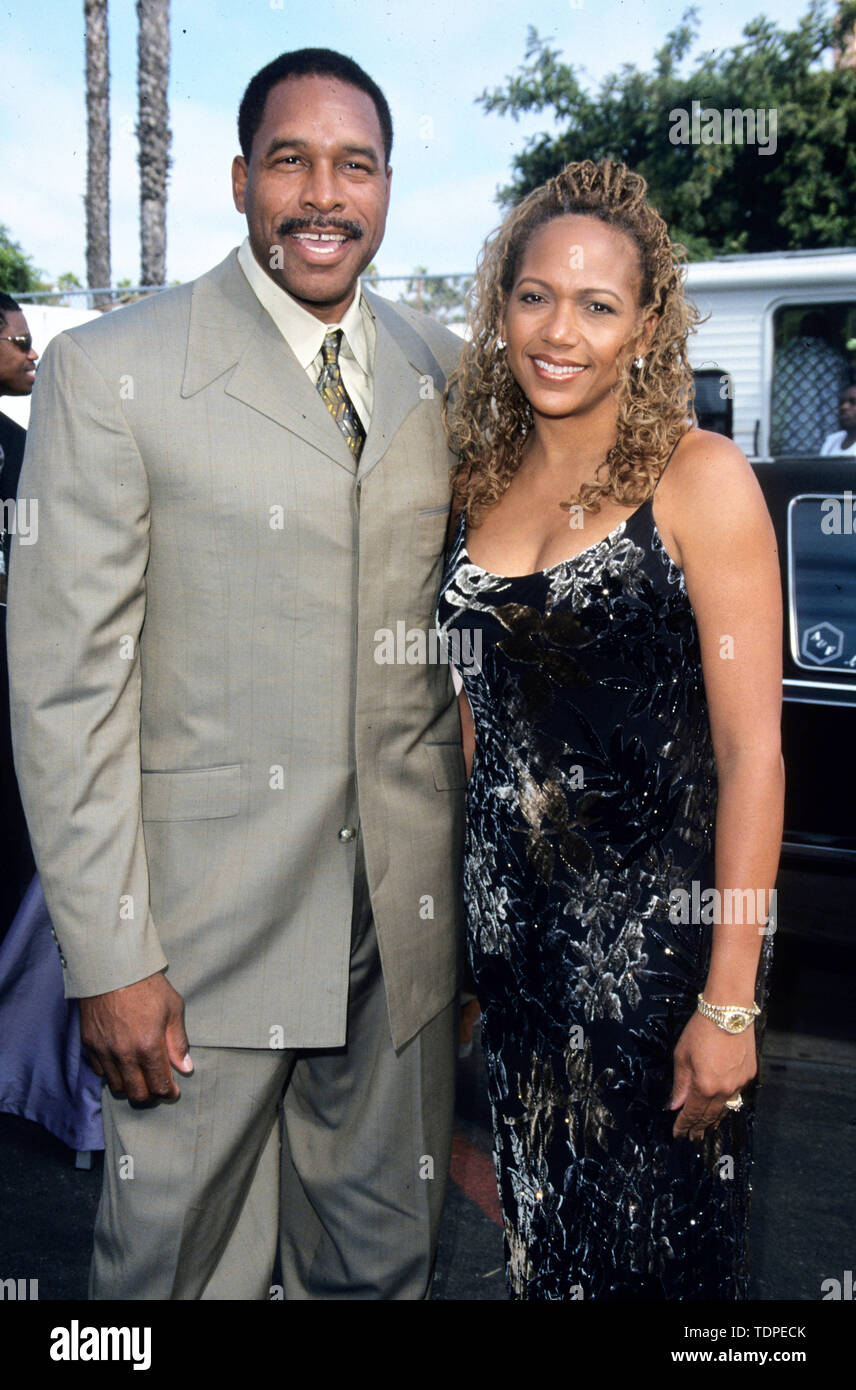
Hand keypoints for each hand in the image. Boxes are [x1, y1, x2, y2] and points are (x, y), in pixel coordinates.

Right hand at [79, 971, 192, 1103]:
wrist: (112, 967)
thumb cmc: (147, 985)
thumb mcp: (173, 1008)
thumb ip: (178, 1042)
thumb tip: (185, 1068)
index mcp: (148, 1046)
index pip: (159, 1085)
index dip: (168, 1093)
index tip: (172, 1091)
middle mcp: (124, 1054)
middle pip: (137, 1094)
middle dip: (150, 1096)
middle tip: (157, 1089)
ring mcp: (104, 1051)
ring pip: (117, 1087)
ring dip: (130, 1088)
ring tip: (140, 1079)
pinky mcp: (89, 1044)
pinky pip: (100, 1072)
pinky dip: (112, 1074)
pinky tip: (122, 1065)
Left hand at [669, 1010, 756, 1140]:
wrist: (728, 1011)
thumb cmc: (701, 1030)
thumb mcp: (682, 1056)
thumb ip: (680, 1084)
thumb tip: (675, 1105)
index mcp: (704, 1086)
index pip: (692, 1114)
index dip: (684, 1126)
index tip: (678, 1134)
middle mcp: (724, 1090)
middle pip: (710, 1116)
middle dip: (699, 1128)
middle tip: (692, 1138)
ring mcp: (739, 1084)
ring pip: (725, 1109)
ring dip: (714, 1120)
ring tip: (706, 1129)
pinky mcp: (749, 1075)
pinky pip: (736, 1095)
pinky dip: (726, 1104)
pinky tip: (721, 1108)